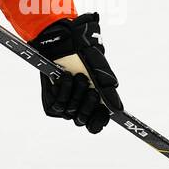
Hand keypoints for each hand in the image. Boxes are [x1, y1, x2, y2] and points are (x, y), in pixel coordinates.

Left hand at [30, 13, 121, 133]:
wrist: (65, 43)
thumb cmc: (86, 56)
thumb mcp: (100, 72)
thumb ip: (108, 91)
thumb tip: (117, 110)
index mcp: (93, 104)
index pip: (94, 125)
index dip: (98, 122)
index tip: (103, 113)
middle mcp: (78, 107)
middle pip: (82, 120)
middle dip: (88, 105)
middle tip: (92, 91)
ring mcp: (64, 105)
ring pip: (70, 112)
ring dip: (77, 92)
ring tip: (78, 76)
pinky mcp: (51, 101)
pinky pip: (58, 105)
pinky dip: (64, 90)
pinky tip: (66, 76)